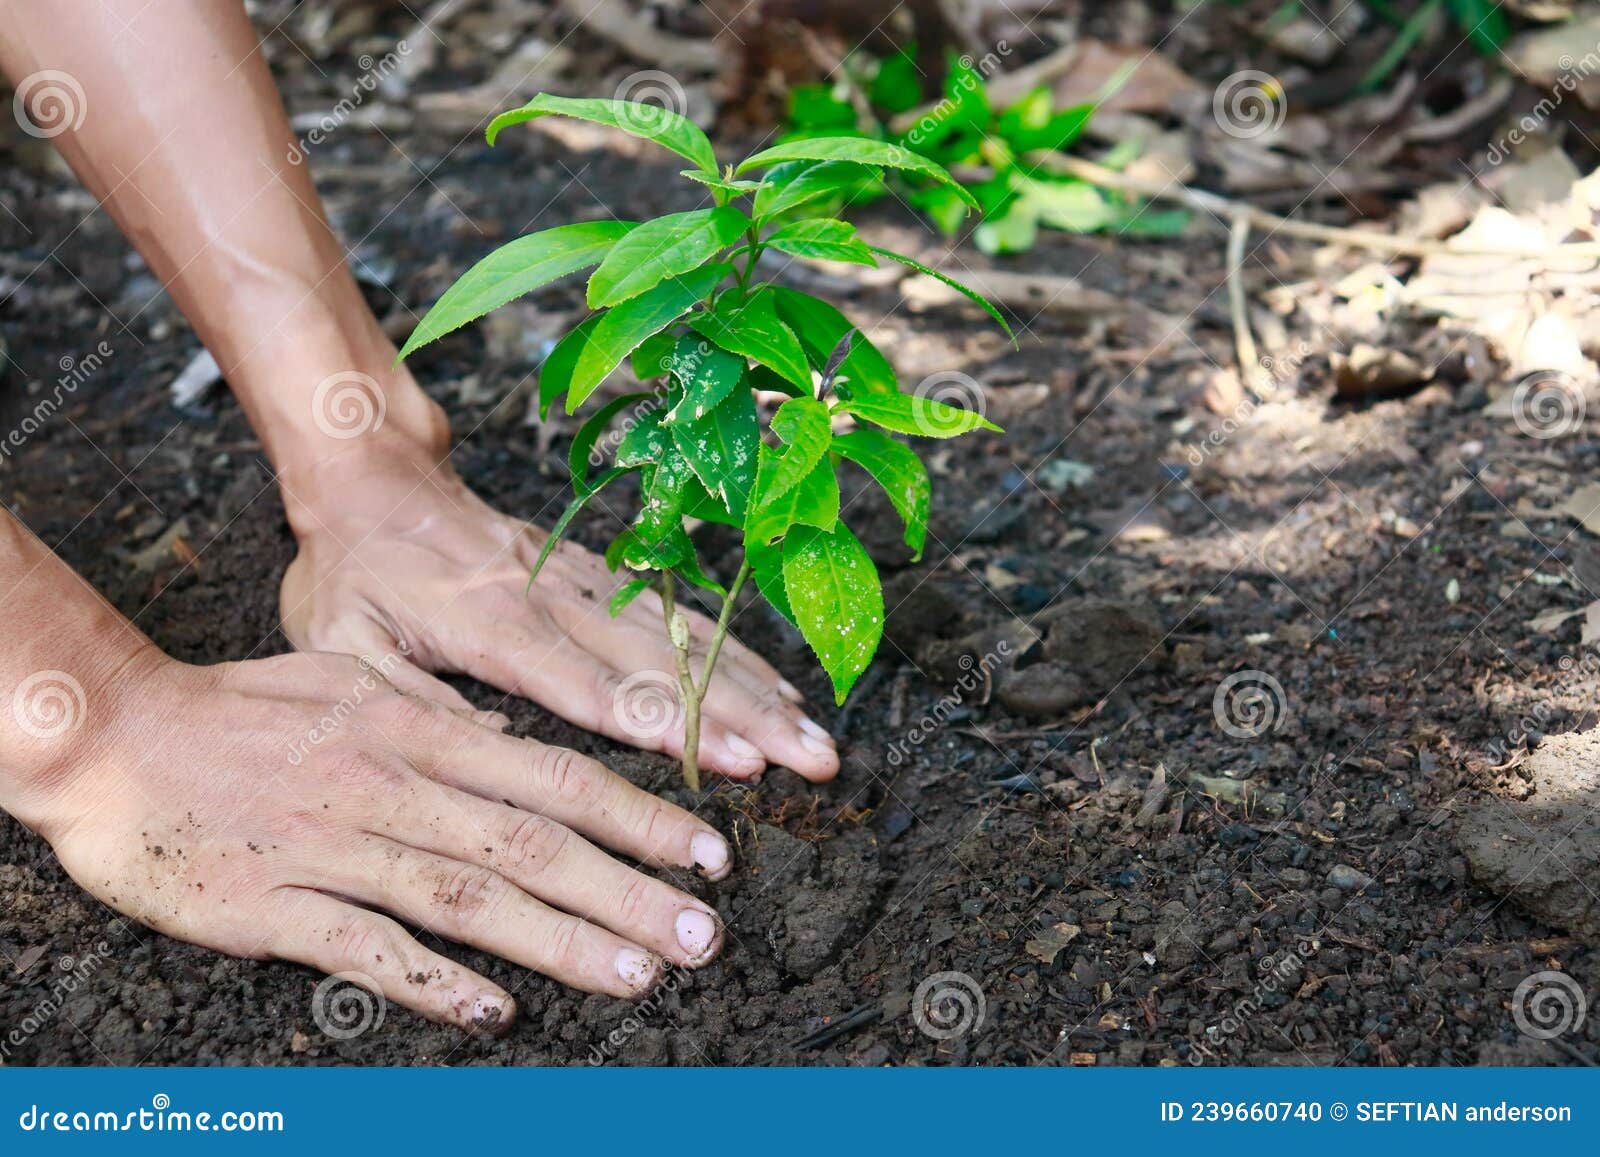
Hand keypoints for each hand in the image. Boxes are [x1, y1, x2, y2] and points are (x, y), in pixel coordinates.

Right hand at [25, 649, 734, 1031]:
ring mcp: (331, 845)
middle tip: (702, 932)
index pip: (553, 776)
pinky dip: (430, 979)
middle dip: (627, 888)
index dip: (637, 816)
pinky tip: (494, 1009)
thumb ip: (438, 720)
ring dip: (559, 939)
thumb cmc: (239, 710)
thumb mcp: (352, 680)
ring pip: (466, 896)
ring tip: (637, 972)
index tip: (706, 850)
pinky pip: (363, 947)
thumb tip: (515, 750)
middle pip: (530, 842)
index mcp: (414, 728)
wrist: (114, 738)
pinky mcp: (268, 904)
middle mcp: (389, 783)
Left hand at [277, 429, 839, 783]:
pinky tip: (778, 688)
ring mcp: (586, 583)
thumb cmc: (352, 567)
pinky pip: (678, 614)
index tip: (738, 760)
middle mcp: (556, 600)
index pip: (597, 686)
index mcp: (494, 625)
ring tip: (816, 735)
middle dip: (750, 717)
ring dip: (759, 689)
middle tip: (812, 761)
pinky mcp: (598, 574)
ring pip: (688, 640)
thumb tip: (485, 758)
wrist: (374, 476)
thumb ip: (407, 700)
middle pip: (669, 665)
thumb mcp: (342, 642)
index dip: (671, 725)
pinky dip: (735, 651)